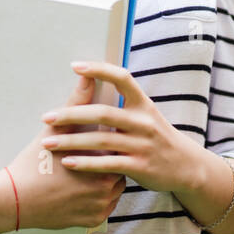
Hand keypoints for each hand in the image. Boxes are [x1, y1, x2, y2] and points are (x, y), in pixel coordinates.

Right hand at [4, 70, 125, 230]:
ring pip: (113, 191)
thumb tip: (88, 75)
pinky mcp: (92, 222)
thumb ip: (77, 102)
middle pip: (117, 171)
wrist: (14, 200)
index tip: (91, 145)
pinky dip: (95, 201)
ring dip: (102, 183)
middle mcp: (106, 190)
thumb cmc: (34, 164)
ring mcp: (100, 208)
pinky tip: (78, 192)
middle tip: (83, 161)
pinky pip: (104, 208)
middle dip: (104, 165)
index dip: (103, 146)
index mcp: (102, 165)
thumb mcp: (54, 130)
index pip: (117, 151)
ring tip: (81, 176)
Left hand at [39, 60, 204, 195]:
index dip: (99, 70)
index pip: (122, 78)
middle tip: (47, 118)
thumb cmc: (157, 138)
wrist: (186, 166)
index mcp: (143, 104)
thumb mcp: (146, 115)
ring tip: (48, 143)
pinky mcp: (140, 167)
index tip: (75, 66)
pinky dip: (85, 164)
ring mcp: (142, 145)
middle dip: (71, 115)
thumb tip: (91, 83)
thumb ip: (122, 104)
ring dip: (71, 141)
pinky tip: (67, 162)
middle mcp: (144, 122)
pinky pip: (107, 164)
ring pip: (101, 140)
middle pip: (102, 113)